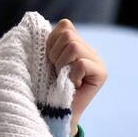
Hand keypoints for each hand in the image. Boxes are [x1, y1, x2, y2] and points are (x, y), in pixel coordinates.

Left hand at [46, 19, 106, 135]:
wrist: (52, 113)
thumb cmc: (43, 86)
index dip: (50, 42)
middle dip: (54, 54)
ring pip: (73, 46)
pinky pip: (81, 63)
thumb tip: (36, 24)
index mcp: (76, 43)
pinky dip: (71, 74)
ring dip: (61, 63)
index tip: (48, 60)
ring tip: (62, 77)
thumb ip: (48, 41)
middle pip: (68, 35)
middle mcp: (89, 49)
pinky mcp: (101, 74)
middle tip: (56, 71)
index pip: (65, 26)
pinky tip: (71, 84)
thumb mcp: (43, 60)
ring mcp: (97, 61)